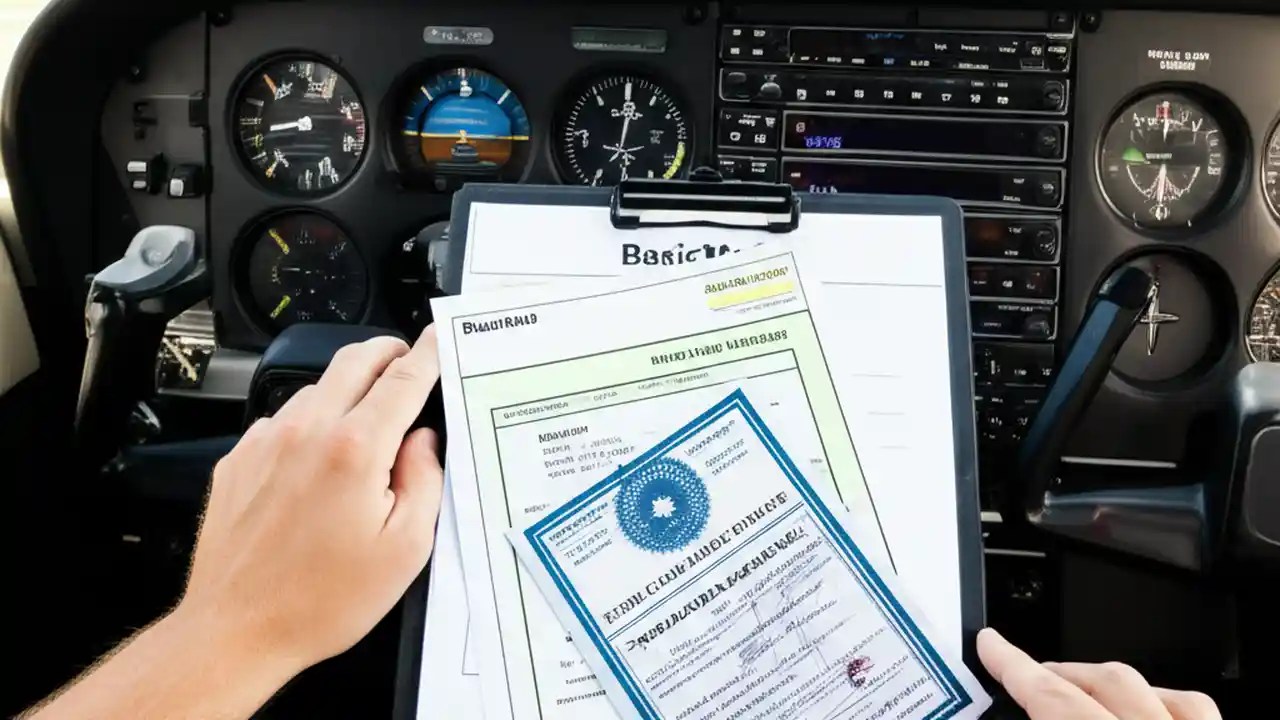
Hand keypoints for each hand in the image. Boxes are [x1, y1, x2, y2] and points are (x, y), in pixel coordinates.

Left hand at [178, 327, 444, 674]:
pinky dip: (310, 423)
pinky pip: (283, 420)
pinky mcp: (238, 459)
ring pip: (316, 388)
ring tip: (367, 421)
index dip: (429, 354)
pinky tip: (320, 459)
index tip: (439, 339)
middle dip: (388, 352)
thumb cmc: (320, 600)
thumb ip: (424, 481)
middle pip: (354, 361)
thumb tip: (422, 443)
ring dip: (347, 389)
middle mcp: (306, 432)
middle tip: (407, 359)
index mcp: (355, 449)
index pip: (403, 379)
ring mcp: (266, 442)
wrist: (236, 629)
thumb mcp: (405, 549)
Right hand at [978, 628, 1221, 718]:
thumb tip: (1019, 706)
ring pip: (1155, 690)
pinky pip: (1197, 711)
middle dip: (1054, 673)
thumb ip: (1048, 718)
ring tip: (1076, 690)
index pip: (1053, 698)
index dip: (1013, 666)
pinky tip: (1146, 709)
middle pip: (1106, 682)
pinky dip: (1162, 701)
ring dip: (1106, 682)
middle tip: (1021, 677)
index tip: (991, 645)